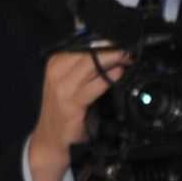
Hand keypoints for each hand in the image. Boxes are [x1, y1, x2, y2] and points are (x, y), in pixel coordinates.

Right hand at [28, 49, 124, 180]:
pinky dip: (107, 79)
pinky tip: (118, 74)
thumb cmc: (66, 111)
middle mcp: (57, 71)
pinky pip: (92, 87)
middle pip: (87, 52)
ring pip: (90, 65)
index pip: (82, 45)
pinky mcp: (70, 103)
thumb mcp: (73, 85)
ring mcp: (62, 87)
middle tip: (129, 50)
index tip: (122, 42)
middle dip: (111, 50)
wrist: (52, 139)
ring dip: (112, 60)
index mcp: (57, 63)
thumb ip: (88, 70)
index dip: (104, 42)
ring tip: (127, 58)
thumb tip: (112, 57)